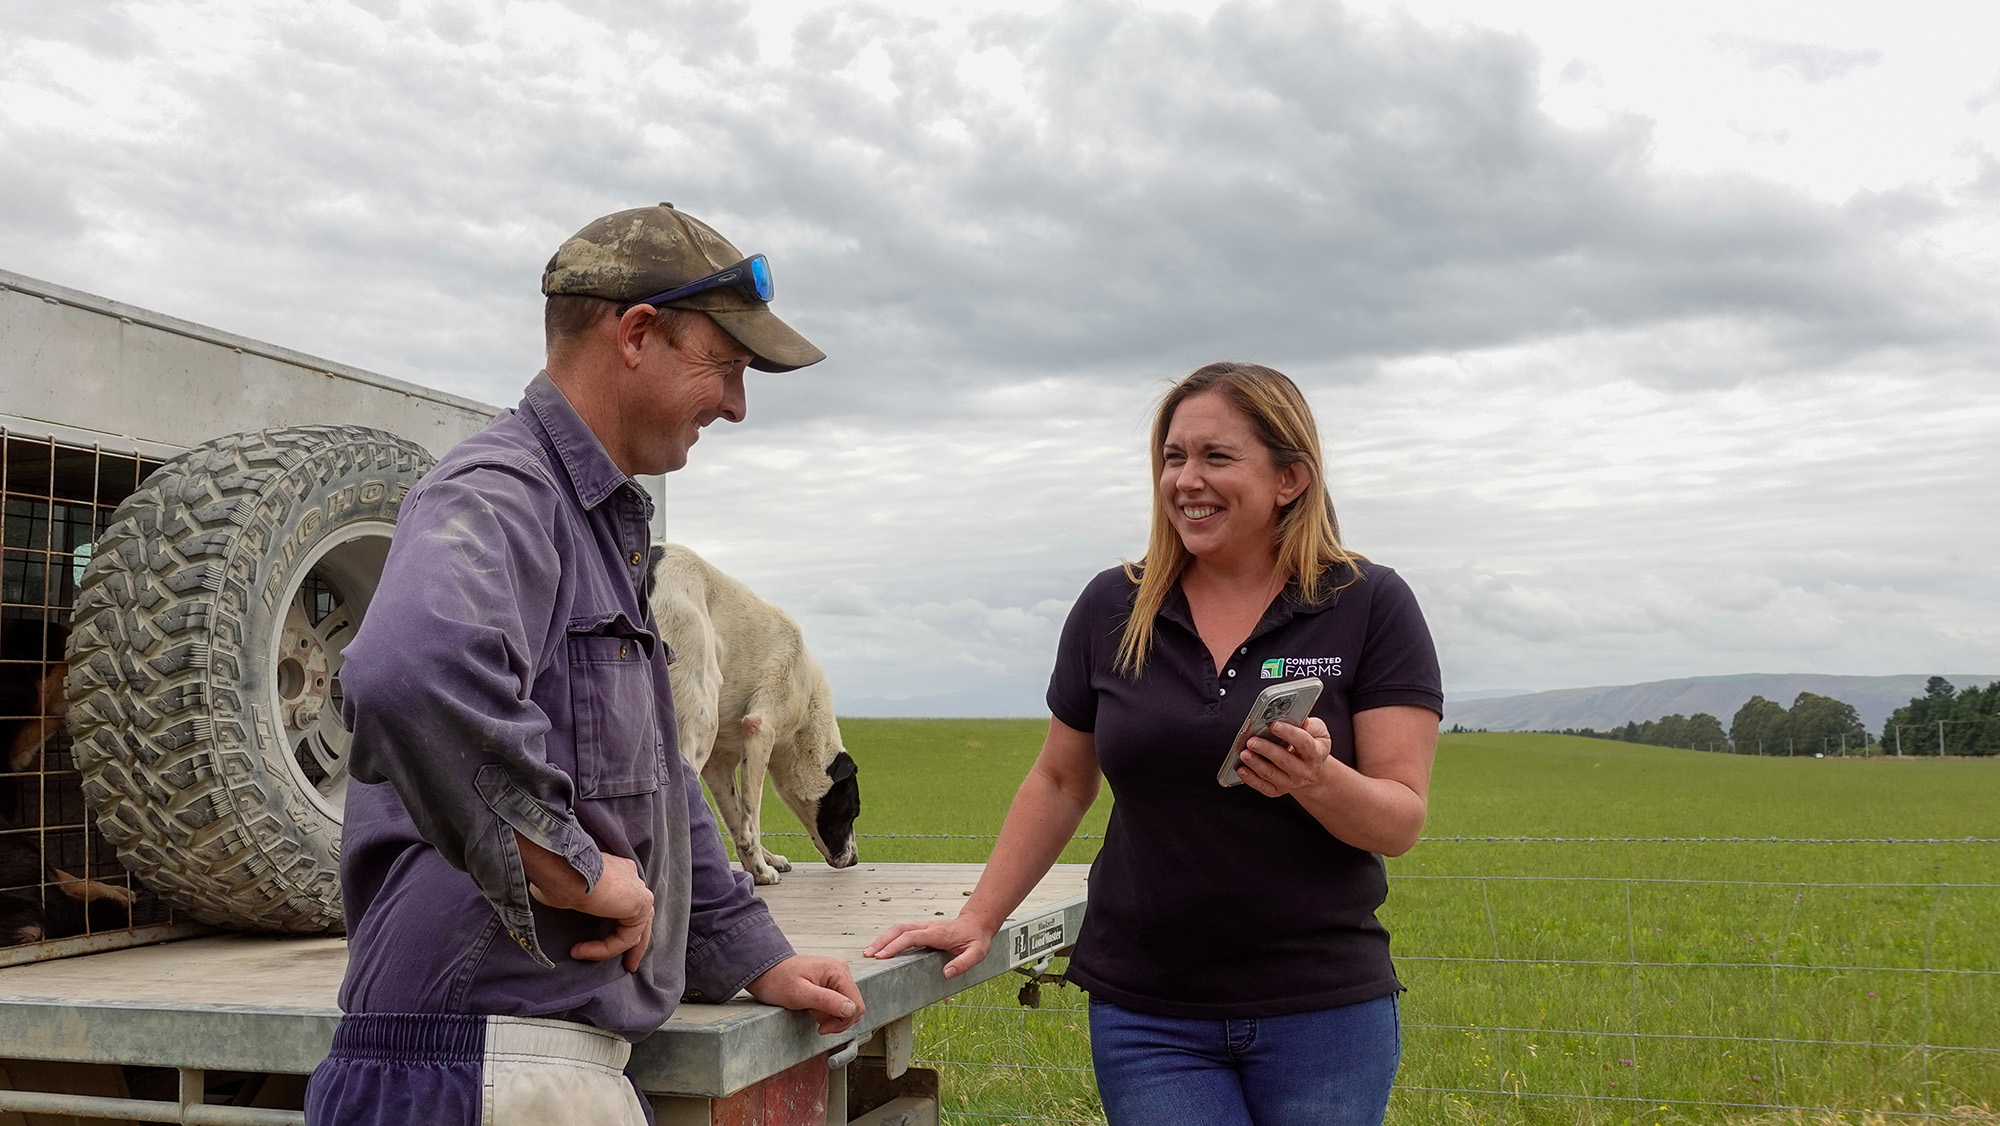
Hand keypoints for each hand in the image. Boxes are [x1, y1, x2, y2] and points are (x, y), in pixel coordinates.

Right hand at [529, 851, 654, 971]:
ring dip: (613, 950)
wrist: (562, 866)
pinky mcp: (641, 904)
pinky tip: (581, 951)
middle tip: (627, 965)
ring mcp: (638, 890)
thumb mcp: (563, 890)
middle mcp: (631, 878)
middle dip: (634, 944)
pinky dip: (605, 948)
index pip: (625, 903)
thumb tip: (562, 907)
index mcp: (616, 871)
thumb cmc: (555, 875)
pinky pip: (627, 937)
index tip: (600, 942)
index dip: (618, 925)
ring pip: (634, 930)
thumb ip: (575, 901)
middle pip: (640, 917)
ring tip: (586, 957)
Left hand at [747, 955, 865, 1034]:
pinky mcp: (831, 983)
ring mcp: (837, 977)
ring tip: (812, 1012)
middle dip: (837, 1020)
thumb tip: (850, 1009)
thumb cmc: (778, 980)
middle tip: (818, 1023)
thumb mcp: (800, 994)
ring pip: (847, 1007)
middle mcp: (841, 971)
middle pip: (854, 1007)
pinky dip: (828, 1012)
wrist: (766, 973)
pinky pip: (838, 1003)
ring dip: (832, 1017)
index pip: (856, 1005)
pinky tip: (813, 1009)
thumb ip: (827, 1001)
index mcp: (837, 971)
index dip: (843, 1022)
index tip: (823, 1028)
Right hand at [865, 916, 992, 979]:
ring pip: (898, 928)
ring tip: (869, 951)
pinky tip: (882, 948)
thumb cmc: (976, 939)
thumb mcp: (977, 953)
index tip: (881, 955)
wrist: (978, 923)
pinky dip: (889, 938)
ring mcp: (924, 927)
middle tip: (868, 954)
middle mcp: (928, 927)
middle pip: (899, 929)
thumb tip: (947, 974)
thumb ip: (964, 964)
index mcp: (937, 933)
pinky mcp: (922, 929)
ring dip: (883, 938)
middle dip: (882, 941)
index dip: (895, 945)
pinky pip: (902, 931)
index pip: (911, 937)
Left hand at [1236, 717, 1332, 797]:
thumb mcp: (1319, 734)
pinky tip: (1241, 769)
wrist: (1313, 775)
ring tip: (1244, 753)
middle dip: (1266, 749)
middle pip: (1284, 760)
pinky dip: (1251, 779)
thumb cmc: (1312, 747)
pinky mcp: (1278, 790)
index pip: (1303, 742)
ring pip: (1271, 774)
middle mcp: (1303, 770)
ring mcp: (1290, 782)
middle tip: (1252, 741)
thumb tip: (1303, 721)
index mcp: (1314, 753)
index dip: (1288, 733)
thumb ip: (1312, 725)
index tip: (1274, 724)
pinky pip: (1263, 786)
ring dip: (1256, 763)